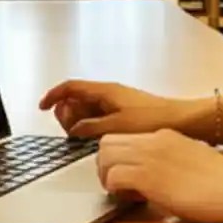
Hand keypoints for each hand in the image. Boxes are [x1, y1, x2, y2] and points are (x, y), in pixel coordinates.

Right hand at [39, 80, 197, 137]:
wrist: (180, 120)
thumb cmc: (152, 119)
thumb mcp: (116, 126)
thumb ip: (91, 127)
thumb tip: (73, 127)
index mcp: (104, 90)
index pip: (70, 87)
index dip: (53, 96)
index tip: (42, 107)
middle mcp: (107, 92)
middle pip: (75, 97)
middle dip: (65, 111)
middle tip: (68, 128)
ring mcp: (114, 101)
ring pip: (85, 107)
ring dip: (77, 119)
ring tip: (81, 134)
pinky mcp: (121, 110)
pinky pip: (97, 113)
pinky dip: (89, 122)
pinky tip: (93, 135)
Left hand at [96, 129, 222, 222]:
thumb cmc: (222, 181)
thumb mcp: (190, 159)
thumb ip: (168, 160)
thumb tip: (154, 174)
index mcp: (163, 136)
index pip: (122, 138)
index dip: (117, 158)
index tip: (126, 176)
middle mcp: (153, 140)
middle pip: (106, 143)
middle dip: (105, 166)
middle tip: (119, 185)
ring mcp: (150, 156)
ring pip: (104, 156)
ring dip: (107, 176)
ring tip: (125, 193)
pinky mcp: (149, 176)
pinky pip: (113, 177)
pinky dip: (115, 189)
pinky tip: (133, 199)